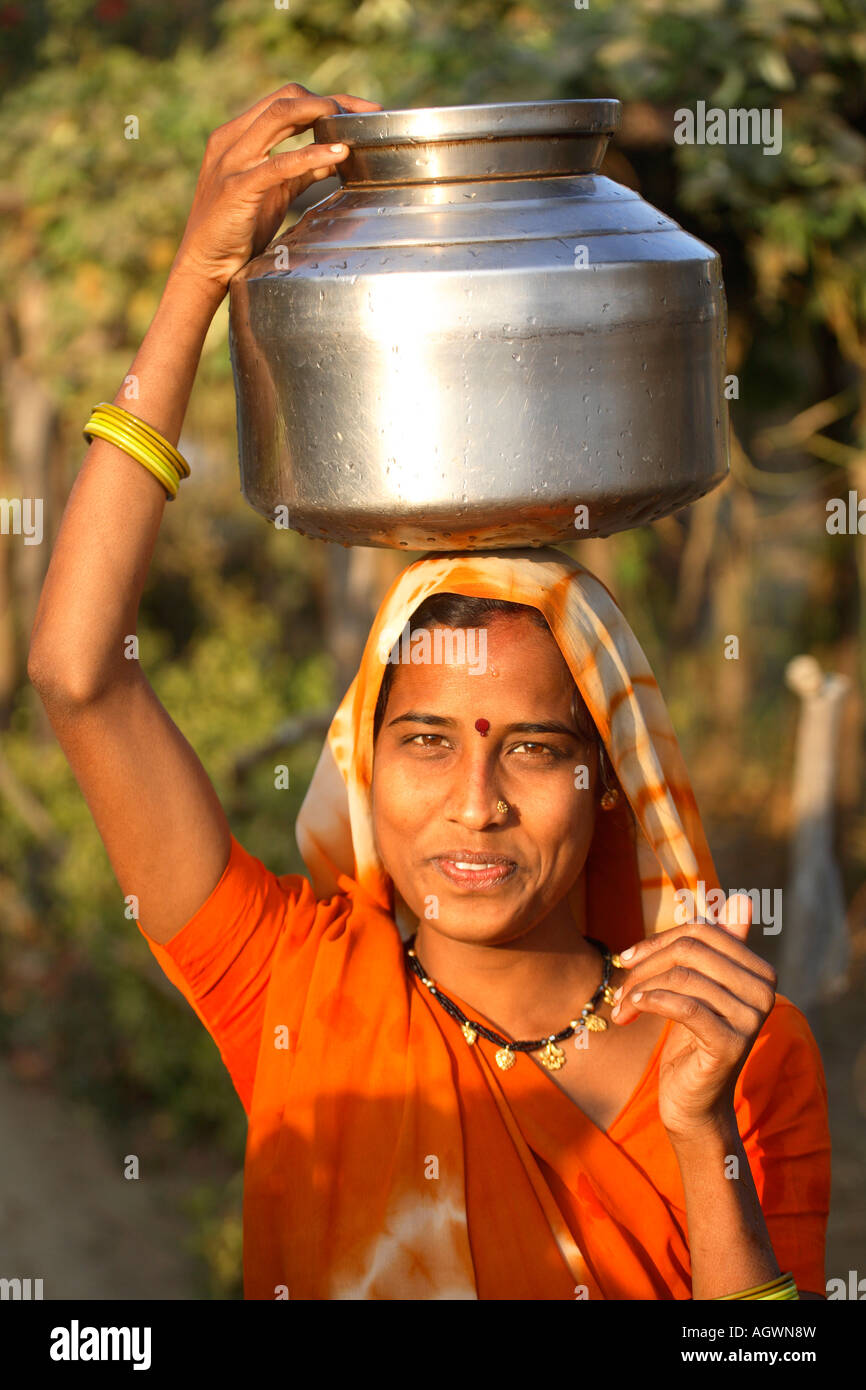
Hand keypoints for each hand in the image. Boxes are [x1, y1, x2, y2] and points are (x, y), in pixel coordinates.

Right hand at [170, 82, 382, 299]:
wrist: (204, 264)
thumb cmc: (237, 231)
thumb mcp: (274, 193)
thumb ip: (300, 172)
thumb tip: (335, 157)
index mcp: (237, 135)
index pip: (285, 100)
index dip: (324, 99)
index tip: (360, 110)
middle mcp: (232, 140)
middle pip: (286, 100)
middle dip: (329, 101)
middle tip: (366, 113)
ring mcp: (232, 161)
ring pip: (279, 116)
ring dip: (321, 114)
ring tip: (354, 123)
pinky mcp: (237, 188)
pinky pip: (279, 164)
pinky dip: (311, 155)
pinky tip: (338, 154)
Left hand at [610, 895, 776, 1142]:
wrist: (691, 1101)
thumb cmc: (690, 1039)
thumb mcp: (697, 987)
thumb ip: (715, 946)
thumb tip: (741, 899)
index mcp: (758, 971)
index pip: (702, 932)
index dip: (658, 940)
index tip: (626, 959)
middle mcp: (764, 991)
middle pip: (691, 950)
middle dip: (646, 963)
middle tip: (620, 987)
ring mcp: (751, 1019)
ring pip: (683, 976)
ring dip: (640, 987)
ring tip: (622, 1007)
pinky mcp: (731, 1044)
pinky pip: (685, 1005)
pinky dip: (651, 1001)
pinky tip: (631, 1009)